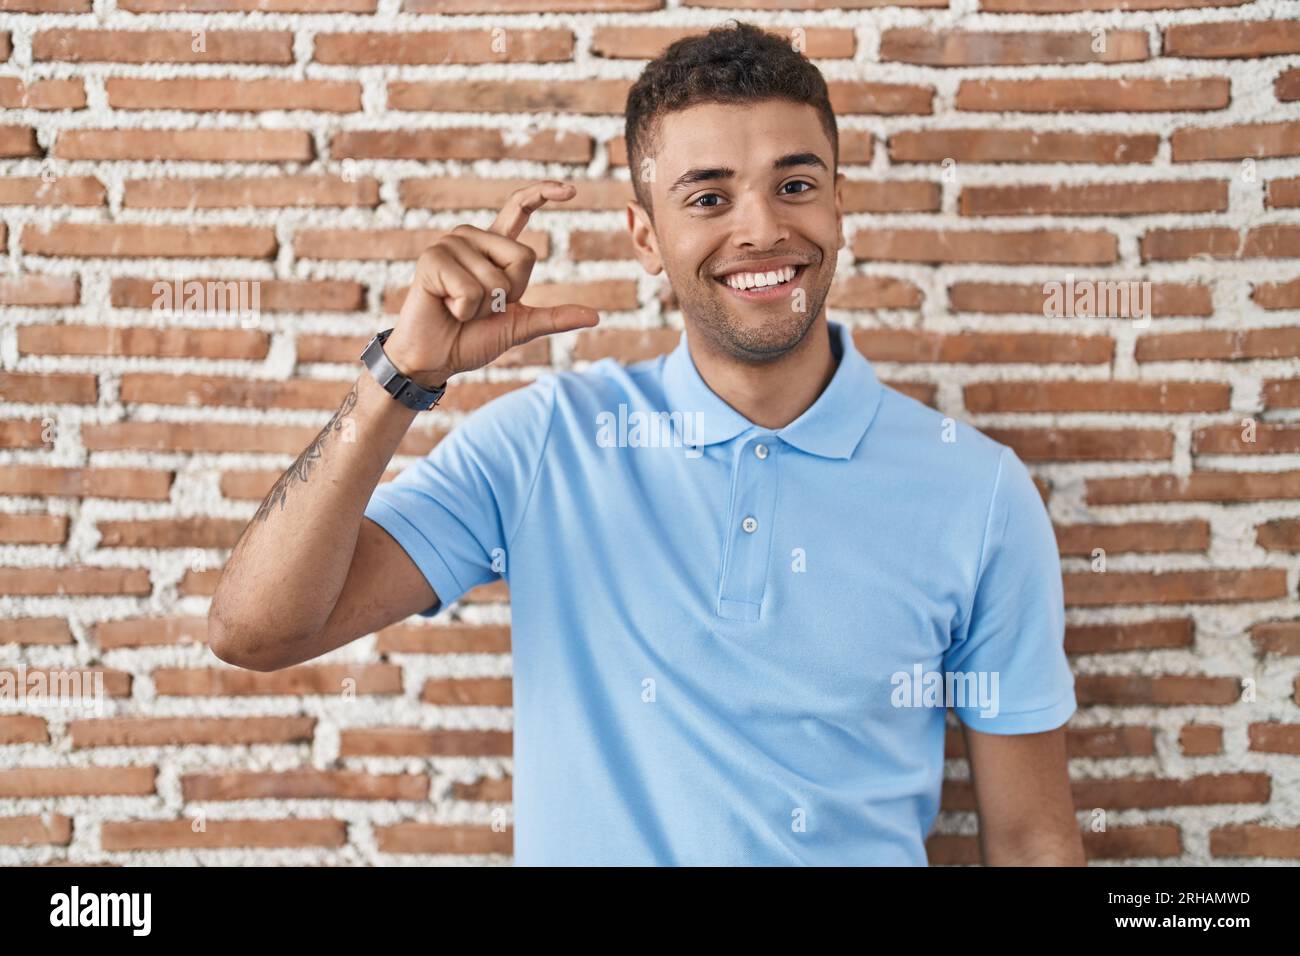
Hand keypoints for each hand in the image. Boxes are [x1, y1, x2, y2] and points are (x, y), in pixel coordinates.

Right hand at [382, 180, 599, 387]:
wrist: (435, 358)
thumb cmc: (472, 339)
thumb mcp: (519, 327)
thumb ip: (553, 318)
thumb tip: (594, 316)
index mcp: (493, 247)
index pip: (519, 209)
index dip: (544, 195)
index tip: (572, 190)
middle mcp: (472, 238)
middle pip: (524, 258)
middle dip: (511, 294)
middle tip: (480, 307)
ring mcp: (450, 244)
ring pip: (497, 279)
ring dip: (483, 307)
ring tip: (458, 308)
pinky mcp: (432, 259)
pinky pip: (471, 290)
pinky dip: (464, 310)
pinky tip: (445, 306)